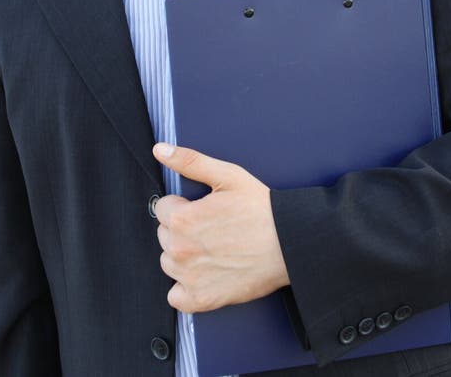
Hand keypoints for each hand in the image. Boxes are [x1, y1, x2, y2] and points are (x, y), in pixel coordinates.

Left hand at [152, 142, 289, 313]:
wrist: (290, 243)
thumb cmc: (261, 208)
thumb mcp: (227, 175)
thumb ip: (189, 161)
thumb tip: (160, 150)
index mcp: (183, 219)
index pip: (163, 209)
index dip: (182, 206)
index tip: (201, 209)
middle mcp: (181, 250)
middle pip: (164, 236)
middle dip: (181, 230)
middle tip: (210, 228)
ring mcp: (190, 278)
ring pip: (169, 263)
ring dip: (183, 257)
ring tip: (211, 249)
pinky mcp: (203, 300)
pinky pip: (176, 298)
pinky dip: (185, 289)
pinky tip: (204, 275)